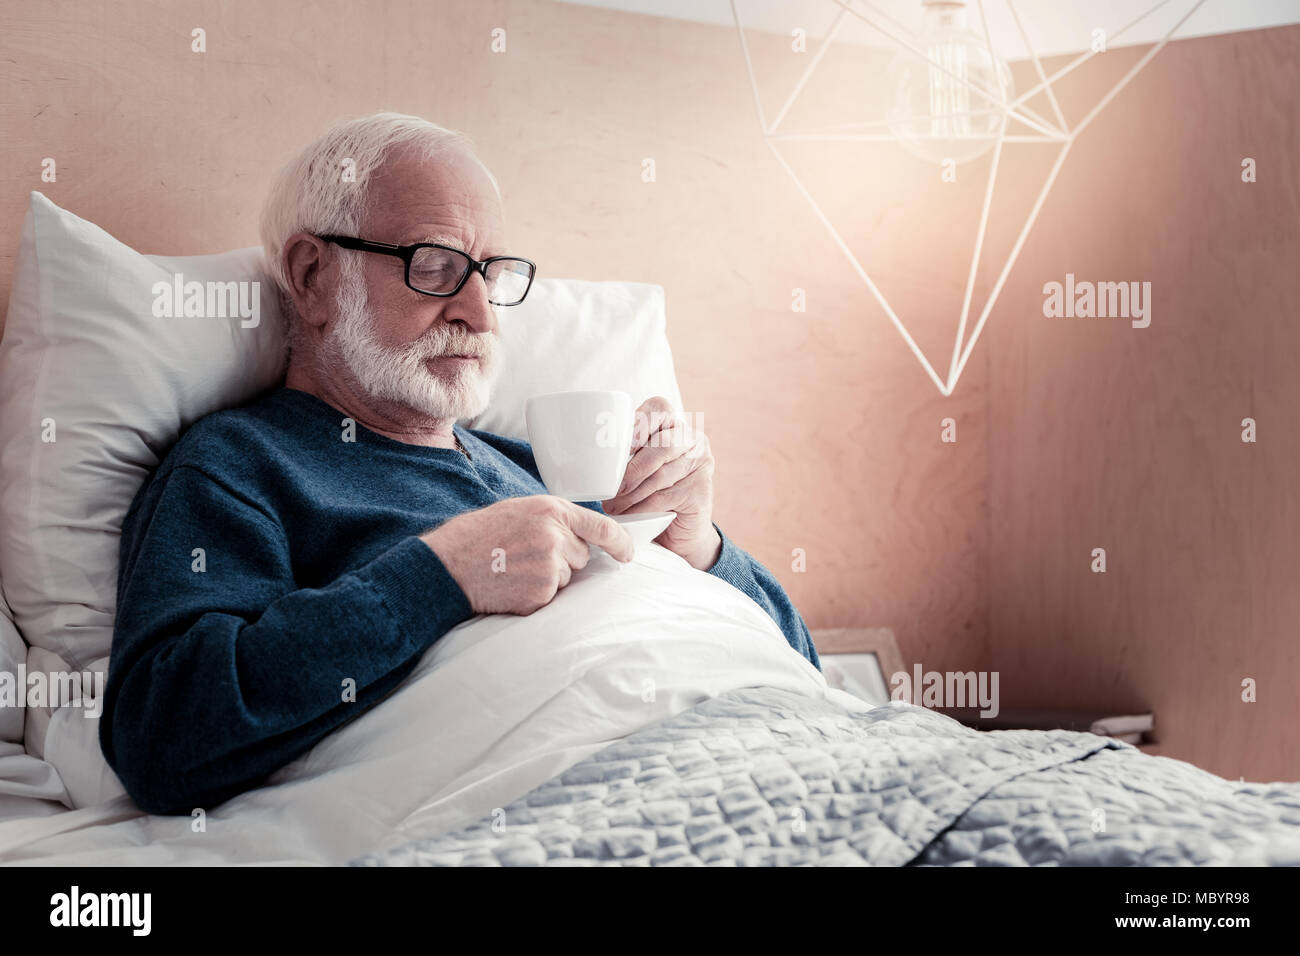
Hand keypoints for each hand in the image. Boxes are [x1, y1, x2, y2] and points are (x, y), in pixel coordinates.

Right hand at [421, 495, 633, 614]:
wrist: (449, 564)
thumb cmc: (480, 536)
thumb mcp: (519, 511)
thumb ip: (553, 520)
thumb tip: (583, 538)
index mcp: (551, 510)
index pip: (601, 527)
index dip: (620, 542)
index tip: (628, 553)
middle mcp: (555, 536)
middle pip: (581, 556)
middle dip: (562, 559)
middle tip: (524, 556)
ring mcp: (549, 566)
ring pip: (565, 578)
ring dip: (547, 578)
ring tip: (514, 569)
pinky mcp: (540, 593)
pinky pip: (551, 597)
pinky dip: (535, 595)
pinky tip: (511, 585)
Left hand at [602, 396, 720, 569]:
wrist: (676, 531)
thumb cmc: (647, 493)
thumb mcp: (634, 466)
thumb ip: (620, 452)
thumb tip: (586, 451)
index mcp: (673, 424)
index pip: (659, 408)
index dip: (640, 423)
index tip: (623, 445)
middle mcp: (692, 440)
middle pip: (662, 445)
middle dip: (634, 468)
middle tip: (613, 487)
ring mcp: (700, 465)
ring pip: (661, 475)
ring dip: (632, 493)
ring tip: (612, 506)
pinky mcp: (701, 492)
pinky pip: (664, 497)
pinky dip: (642, 507)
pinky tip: (628, 514)